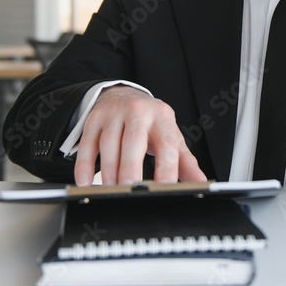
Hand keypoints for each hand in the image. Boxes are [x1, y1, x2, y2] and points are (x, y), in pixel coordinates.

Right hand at [73, 85, 206, 185]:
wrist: (123, 95)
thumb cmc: (150, 123)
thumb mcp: (171, 137)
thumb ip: (185, 161)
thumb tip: (201, 183)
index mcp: (162, 118)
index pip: (167, 145)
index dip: (166, 168)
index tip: (164, 188)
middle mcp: (138, 112)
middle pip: (134, 141)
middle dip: (131, 167)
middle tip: (130, 190)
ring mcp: (114, 114)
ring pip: (108, 143)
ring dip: (108, 170)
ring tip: (111, 190)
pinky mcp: (94, 120)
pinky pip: (87, 143)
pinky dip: (84, 164)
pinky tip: (85, 181)